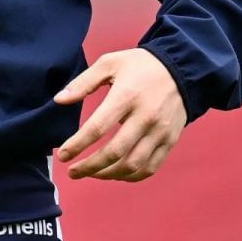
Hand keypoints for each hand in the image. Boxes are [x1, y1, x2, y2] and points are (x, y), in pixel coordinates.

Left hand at [52, 48, 186, 181]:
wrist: (182, 68)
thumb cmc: (141, 65)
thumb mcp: (110, 63)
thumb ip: (83, 82)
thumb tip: (59, 100)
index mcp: (127, 96)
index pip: (97, 128)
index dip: (77, 145)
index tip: (62, 155)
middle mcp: (145, 116)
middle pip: (114, 152)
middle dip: (89, 167)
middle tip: (72, 172)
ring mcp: (160, 131)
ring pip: (132, 165)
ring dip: (107, 175)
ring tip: (92, 174)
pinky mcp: (170, 140)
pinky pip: (150, 168)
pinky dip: (130, 176)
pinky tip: (116, 173)